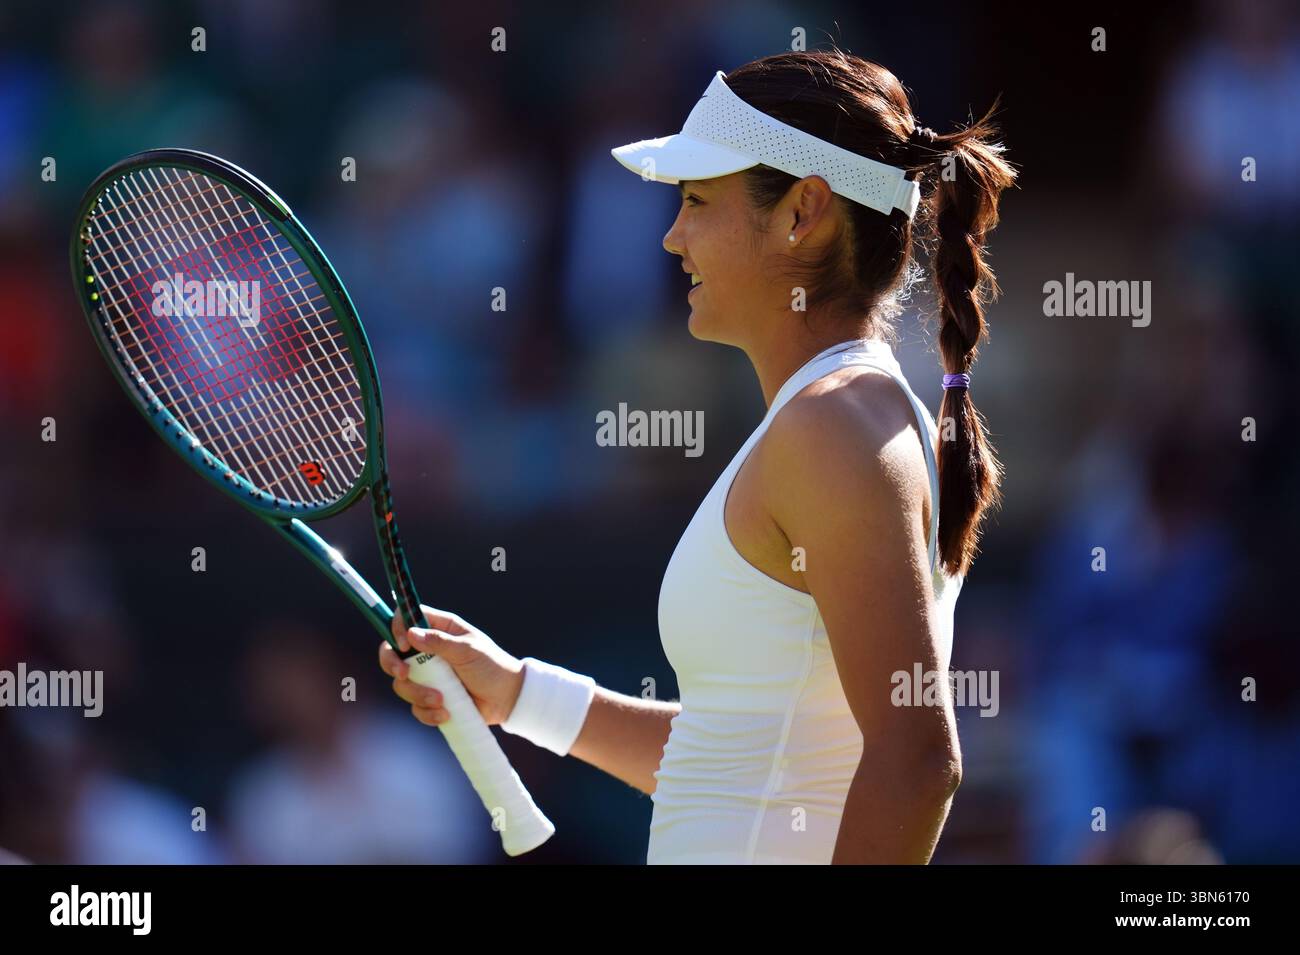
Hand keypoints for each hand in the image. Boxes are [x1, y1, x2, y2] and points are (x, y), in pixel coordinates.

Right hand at [379, 605, 524, 727]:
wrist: (507, 699)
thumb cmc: (492, 666)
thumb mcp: (468, 650)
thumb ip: (439, 642)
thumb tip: (411, 633)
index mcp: (439, 630)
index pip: (407, 619)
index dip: (398, 628)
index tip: (404, 644)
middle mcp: (428, 651)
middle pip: (393, 652)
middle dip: (392, 664)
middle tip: (404, 674)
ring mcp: (428, 675)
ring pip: (402, 683)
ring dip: (418, 694)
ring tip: (442, 700)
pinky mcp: (430, 698)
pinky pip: (415, 706)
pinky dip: (427, 712)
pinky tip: (445, 713)